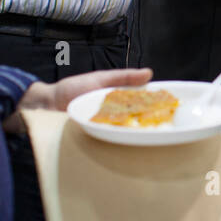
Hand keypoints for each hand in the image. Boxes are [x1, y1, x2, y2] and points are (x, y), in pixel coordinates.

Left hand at [3, 67, 153, 133]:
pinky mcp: (96, 142)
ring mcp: (106, 130)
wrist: (44, 105)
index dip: (158, 107)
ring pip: (127, 135)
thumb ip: (123, 77)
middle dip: (152, 126)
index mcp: (119, 101)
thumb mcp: (100, 78)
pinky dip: (118, 145)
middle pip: (138, 123)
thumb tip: (149, 73)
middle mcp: (115, 118)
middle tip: (167, 129)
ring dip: (137, 137)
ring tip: (153, 140)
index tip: (176, 109)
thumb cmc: (71, 89)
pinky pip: (110, 144)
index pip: (143, 105)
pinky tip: (129, 147)